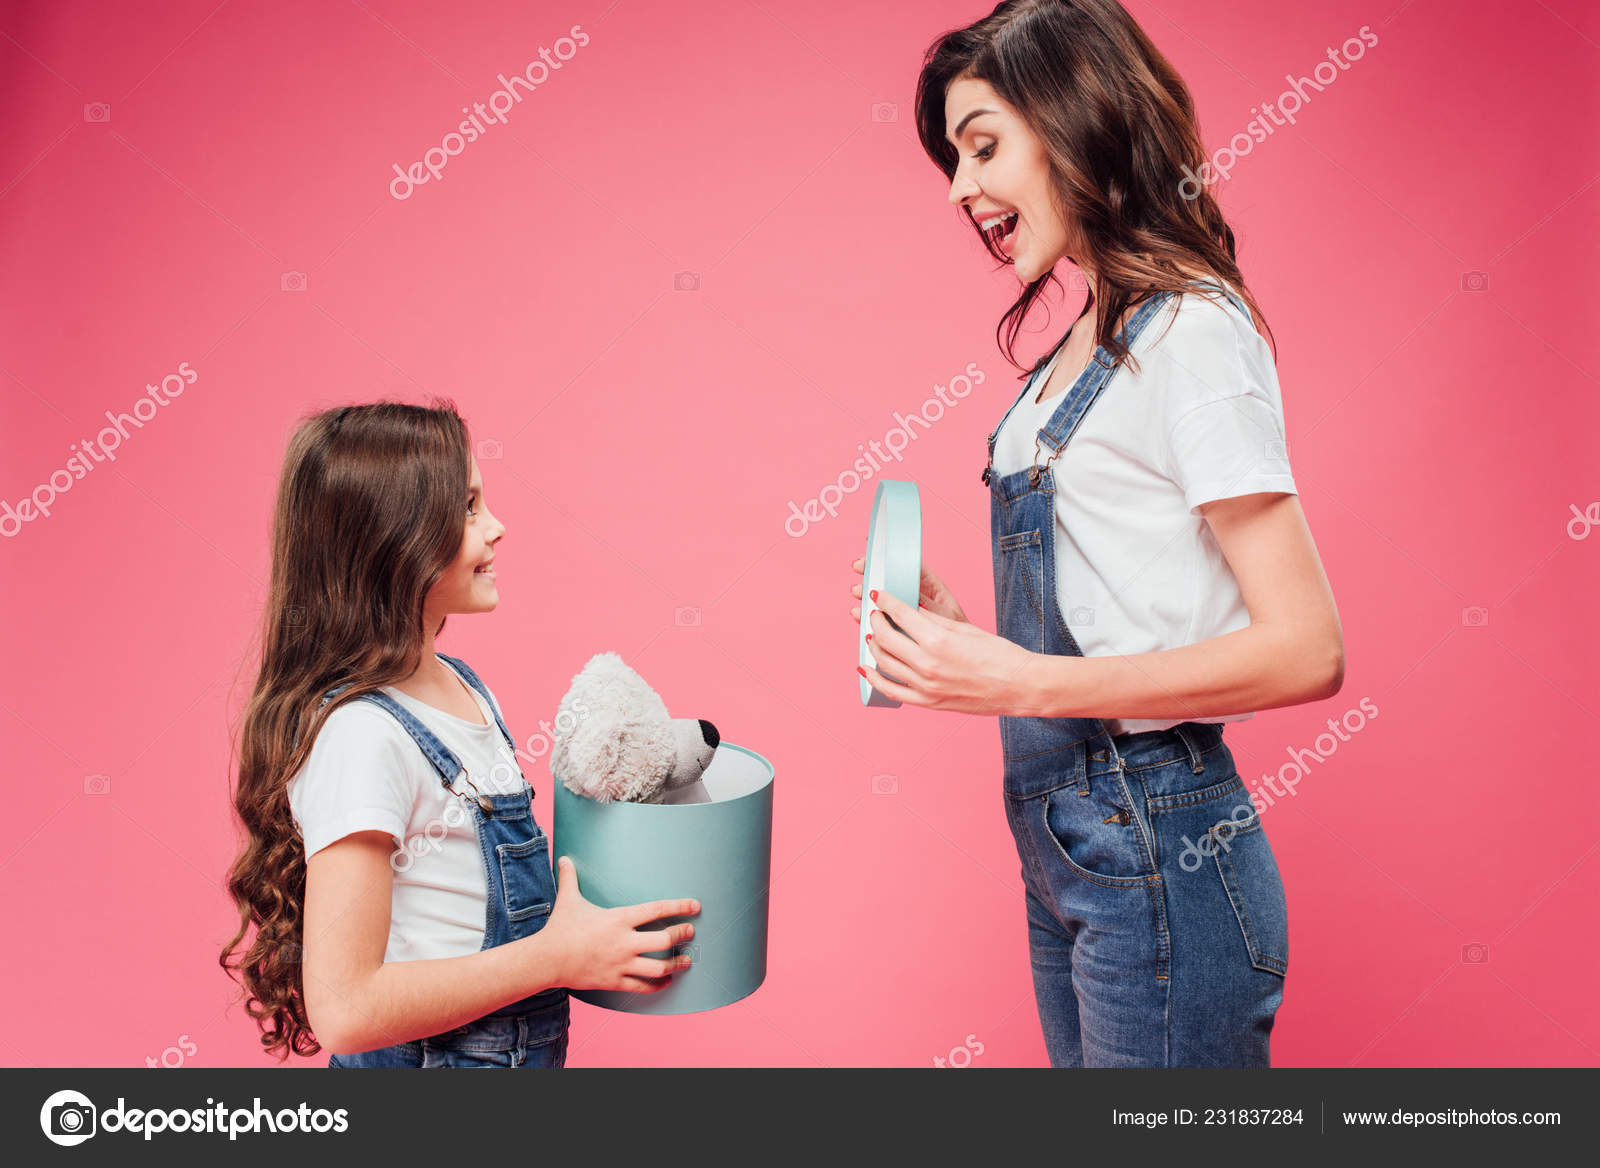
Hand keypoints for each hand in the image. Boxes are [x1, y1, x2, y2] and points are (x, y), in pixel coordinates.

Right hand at [541, 856, 698, 992]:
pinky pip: (642, 986)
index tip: (695, 906)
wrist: (547, 960)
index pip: (656, 910)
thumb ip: (570, 878)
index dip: (679, 907)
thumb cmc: (560, 927)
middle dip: (682, 934)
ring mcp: (621, 963)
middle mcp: (624, 942)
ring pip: (658, 967)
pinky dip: (657, 984)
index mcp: (619, 919)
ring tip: (686, 961)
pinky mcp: (614, 981)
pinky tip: (665, 981)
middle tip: (691, 932)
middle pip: (664, 940)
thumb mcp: (568, 899)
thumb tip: (564, 857)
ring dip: (676, 964)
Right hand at [849, 557, 968, 624]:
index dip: (889, 555)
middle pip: (890, 579)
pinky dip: (868, 616)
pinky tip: (859, 614)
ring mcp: (906, 612)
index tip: (873, 548)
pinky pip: (880, 618)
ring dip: (867, 595)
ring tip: (857, 593)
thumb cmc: (959, 633)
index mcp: (930, 586)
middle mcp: (916, 595)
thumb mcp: (945, 616)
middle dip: (873, 572)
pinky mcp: (898, 627)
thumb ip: (926, 606)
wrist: (962, 655)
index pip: (907, 564)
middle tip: (859, 568)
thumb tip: (907, 598)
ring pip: (882, 599)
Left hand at [857, 586, 1039, 714]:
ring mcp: (926, 686)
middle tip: (875, 613)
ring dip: (873, 645)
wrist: (1019, 686)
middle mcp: (927, 664)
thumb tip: (909, 610)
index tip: (879, 595)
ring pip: (885, 662)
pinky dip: (875, 679)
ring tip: (871, 635)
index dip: (886, 601)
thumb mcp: (964, 629)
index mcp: (937, 640)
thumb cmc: (999, 655)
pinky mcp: (928, 702)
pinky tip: (865, 668)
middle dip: (876, 621)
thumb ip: (932, 620)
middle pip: (886, 637)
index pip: (900, 614)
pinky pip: (892, 691)